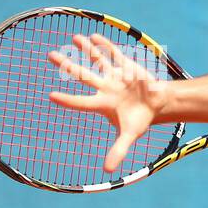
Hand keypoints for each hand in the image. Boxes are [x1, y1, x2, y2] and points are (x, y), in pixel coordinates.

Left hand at [47, 33, 167, 171]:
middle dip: (67, 66)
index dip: (68, 99)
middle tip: (50, 56)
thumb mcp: (130, 135)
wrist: (157, 104)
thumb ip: (118, 150)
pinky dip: (106, 46)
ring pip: (96, 61)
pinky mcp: (125, 66)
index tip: (51, 95)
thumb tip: (107, 171)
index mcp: (102, 103)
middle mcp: (104, 87)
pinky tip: (95, 37)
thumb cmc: (139, 119)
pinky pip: (114, 54)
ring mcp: (113, 75)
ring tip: (74, 39)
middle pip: (82, 75)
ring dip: (86, 50)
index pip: (81, 101)